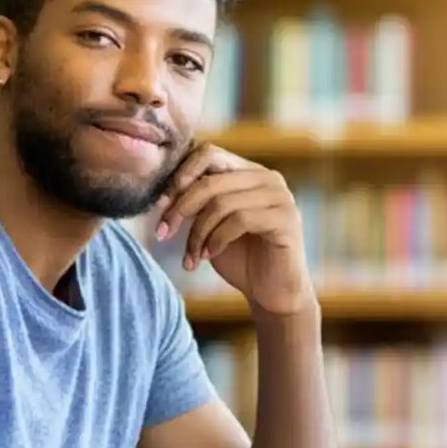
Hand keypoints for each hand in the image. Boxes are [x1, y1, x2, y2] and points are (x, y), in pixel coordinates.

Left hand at [156, 142, 313, 315]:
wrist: (270, 293)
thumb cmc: (240, 259)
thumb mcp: (211, 224)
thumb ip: (196, 202)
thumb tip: (163, 192)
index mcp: (248, 172)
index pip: (208, 154)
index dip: (179, 177)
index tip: (160, 207)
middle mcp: (268, 178)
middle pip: (210, 180)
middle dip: (180, 208)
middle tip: (163, 233)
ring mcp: (280, 197)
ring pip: (221, 203)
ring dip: (197, 233)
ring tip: (192, 256)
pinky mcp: (286, 219)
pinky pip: (240, 220)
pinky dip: (216, 240)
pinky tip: (209, 256)